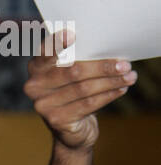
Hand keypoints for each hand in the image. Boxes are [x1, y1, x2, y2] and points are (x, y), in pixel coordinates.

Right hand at [24, 27, 136, 151]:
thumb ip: (77, 58)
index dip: (57, 43)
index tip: (73, 35)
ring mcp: (44, 105)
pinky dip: (108, 95)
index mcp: (36, 67)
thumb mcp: (71, 72)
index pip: (45, 52)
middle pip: (73, 71)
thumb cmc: (74, 92)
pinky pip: (87, 104)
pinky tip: (121, 89)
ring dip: (110, 81)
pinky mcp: (56, 120)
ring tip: (129, 76)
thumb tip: (106, 45)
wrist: (71, 130)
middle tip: (125, 64)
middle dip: (102, 67)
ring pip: (84, 88)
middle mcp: (34, 86)